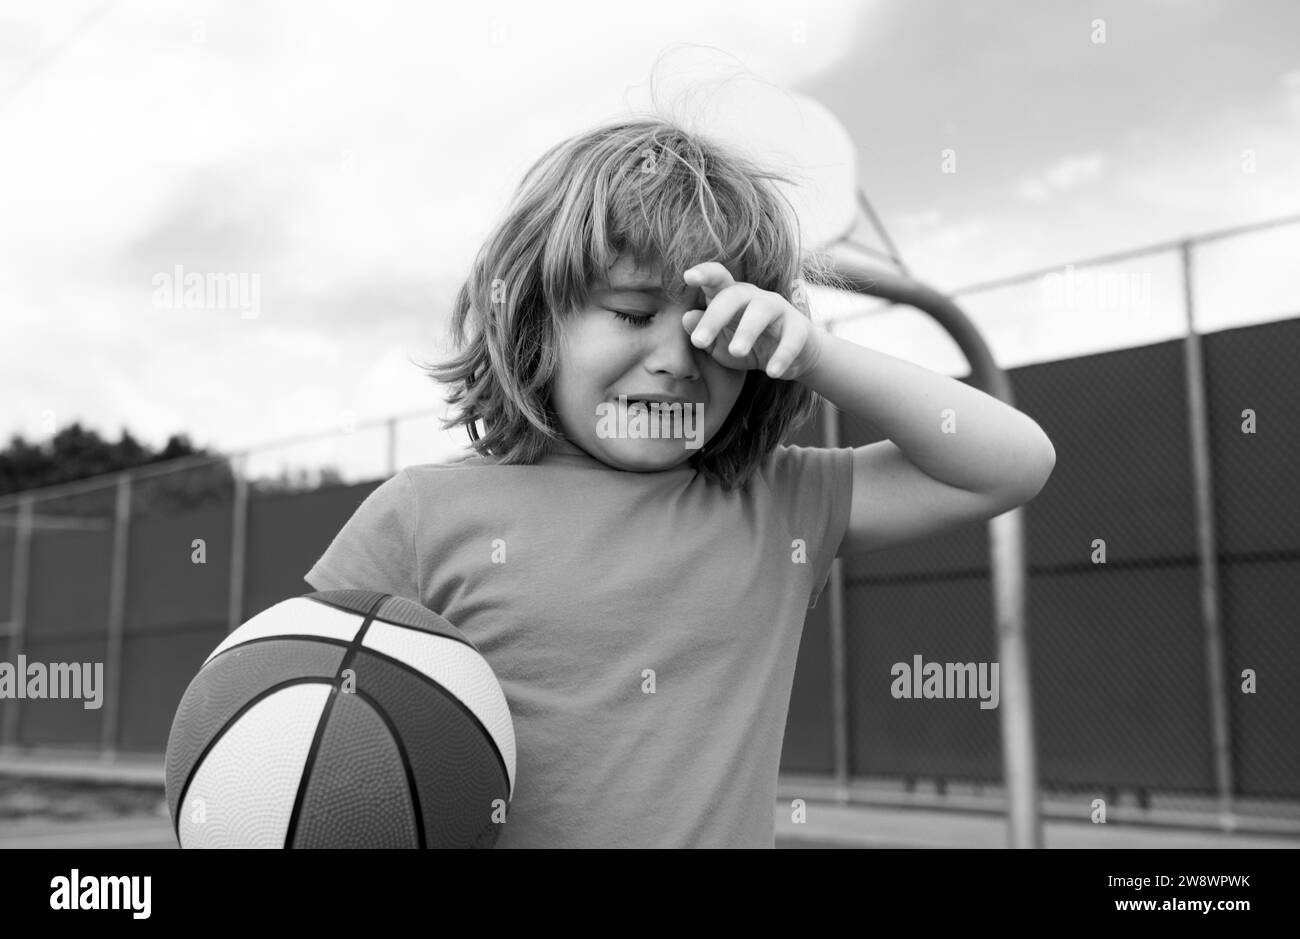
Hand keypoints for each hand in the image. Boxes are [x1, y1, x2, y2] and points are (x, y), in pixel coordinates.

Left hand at [681, 262, 825, 380]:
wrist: (789, 359)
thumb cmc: (747, 345)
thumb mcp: (720, 344)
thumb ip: (703, 333)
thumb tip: (687, 317)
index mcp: (731, 296)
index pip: (717, 278)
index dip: (704, 274)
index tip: (688, 278)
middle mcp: (754, 297)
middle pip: (734, 295)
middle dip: (715, 316)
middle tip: (698, 341)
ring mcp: (778, 309)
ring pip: (762, 311)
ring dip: (747, 331)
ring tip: (736, 353)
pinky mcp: (799, 328)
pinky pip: (792, 338)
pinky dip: (782, 355)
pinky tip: (772, 372)